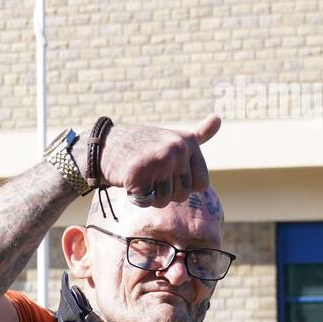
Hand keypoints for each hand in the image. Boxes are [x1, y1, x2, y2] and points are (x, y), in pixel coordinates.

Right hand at [95, 114, 220, 206]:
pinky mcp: (139, 174)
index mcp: (188, 142)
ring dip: (149, 196)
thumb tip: (218, 119)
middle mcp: (176, 149)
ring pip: (164, 201)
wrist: (104, 145)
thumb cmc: (141, 145)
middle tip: (149, 174)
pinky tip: (128, 181)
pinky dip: (135, 198)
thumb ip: (198, 135)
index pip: (201, 184)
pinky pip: (146, 202)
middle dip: (164, 192)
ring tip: (139, 176)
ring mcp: (159, 161)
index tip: (167, 172)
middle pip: (182, 195)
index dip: (182, 185)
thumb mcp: (173, 137)